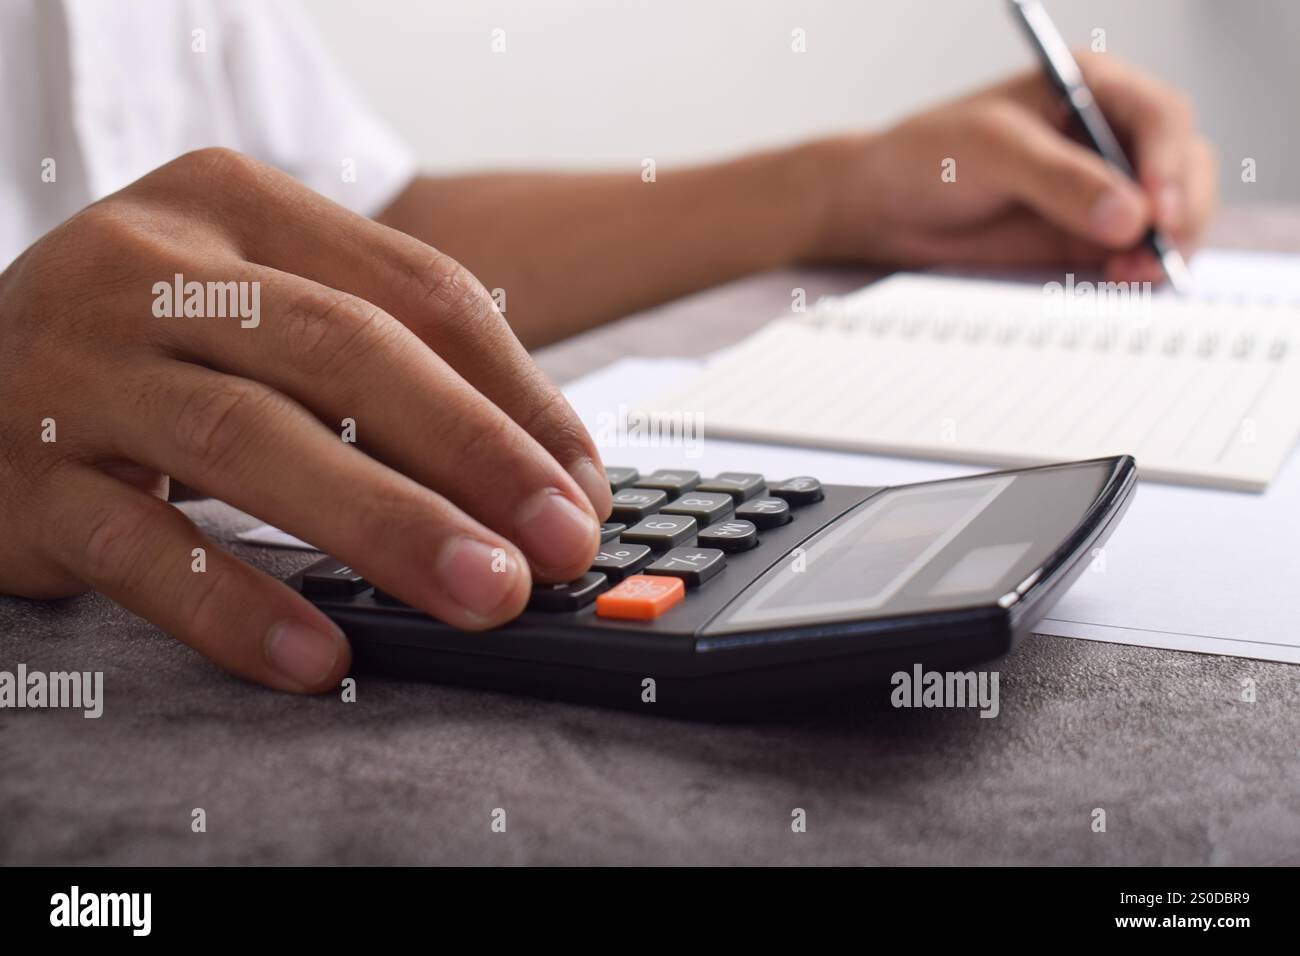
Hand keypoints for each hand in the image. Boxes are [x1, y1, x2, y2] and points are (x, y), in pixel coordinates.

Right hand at [0, 148, 611, 692]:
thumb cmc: (152, 352)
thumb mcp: (264, 317)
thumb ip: (390, 373)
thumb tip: (542, 479)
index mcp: (237, 207)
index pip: (417, 292)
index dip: (516, 396)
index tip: (580, 487)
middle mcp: (150, 264)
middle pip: (346, 351)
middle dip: (471, 454)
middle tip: (558, 545)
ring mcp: (76, 364)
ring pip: (250, 438)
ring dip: (384, 525)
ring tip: (481, 595)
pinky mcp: (19, 476)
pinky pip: (138, 545)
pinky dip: (233, 603)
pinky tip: (317, 654)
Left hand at [812, 53, 1217, 283]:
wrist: (884, 207)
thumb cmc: (926, 157)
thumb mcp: (992, 153)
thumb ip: (1059, 181)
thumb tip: (1129, 216)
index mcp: (1090, 87)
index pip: (1159, 116)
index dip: (1170, 162)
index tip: (1157, 210)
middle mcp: (1107, 132)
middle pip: (1182, 165)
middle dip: (1180, 210)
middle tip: (1156, 253)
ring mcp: (1102, 186)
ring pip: (1171, 211)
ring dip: (1166, 246)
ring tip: (1133, 274)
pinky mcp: (1087, 233)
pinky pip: (1137, 250)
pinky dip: (1141, 268)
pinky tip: (1122, 281)